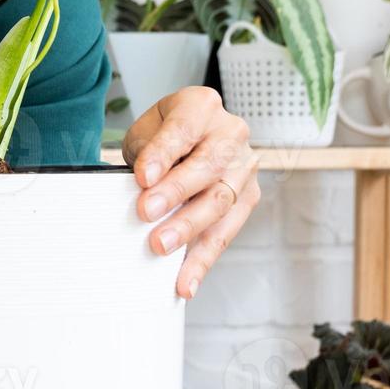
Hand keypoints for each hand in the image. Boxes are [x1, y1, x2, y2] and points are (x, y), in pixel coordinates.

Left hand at [122, 87, 259, 299]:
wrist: (186, 142)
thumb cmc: (162, 136)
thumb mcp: (146, 132)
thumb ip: (147, 154)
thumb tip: (144, 188)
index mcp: (202, 106)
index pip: (184, 129)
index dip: (164, 153)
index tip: (143, 176)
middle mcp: (231, 134)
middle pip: (209, 166)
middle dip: (176, 191)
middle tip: (146, 212)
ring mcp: (244, 168)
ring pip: (220, 202)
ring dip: (189, 228)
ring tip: (161, 248)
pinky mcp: (247, 199)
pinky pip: (224, 232)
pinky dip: (202, 260)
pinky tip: (185, 281)